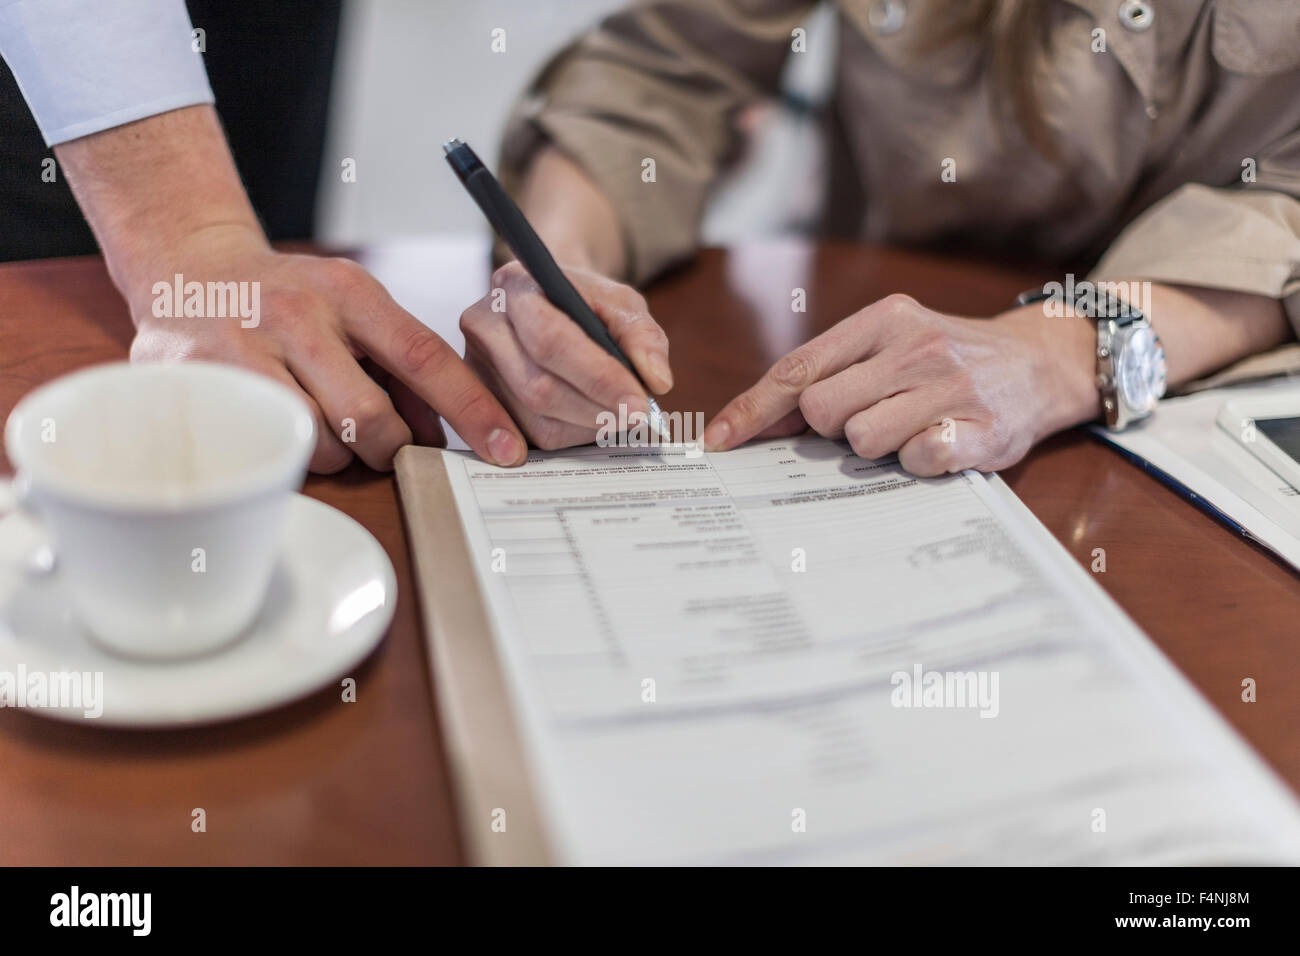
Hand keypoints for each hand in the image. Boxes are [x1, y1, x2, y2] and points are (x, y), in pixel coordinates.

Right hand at [127, 223, 527, 472]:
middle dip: (385, 446)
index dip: (474, 410)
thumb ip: (400, 367)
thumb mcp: (351, 310)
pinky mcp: (202, 380)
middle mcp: (298, 315)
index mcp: (349, 292)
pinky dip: (286, 451)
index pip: (425, 356)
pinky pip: (268, 447)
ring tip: (314, 419)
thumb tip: (439, 434)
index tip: (509, 450)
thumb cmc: (288, 300)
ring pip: (318, 444)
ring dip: (331, 453)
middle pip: (369, 418)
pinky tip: (276, 422)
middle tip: (376, 441)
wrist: (188, 267)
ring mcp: (245, 347)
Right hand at [460, 260, 672, 448]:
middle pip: (539, 387)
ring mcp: (476, 368)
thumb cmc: (584, 302)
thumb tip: (657, 379)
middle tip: (637, 414)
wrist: (547, 303)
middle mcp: (484, 326)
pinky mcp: (482, 402)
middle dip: (597, 408)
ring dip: (587, 425)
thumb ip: (644, 335)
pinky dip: (572, 434)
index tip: (639, 402)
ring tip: (617, 412)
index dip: (598, 377)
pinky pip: (530, 435)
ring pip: (535, 419)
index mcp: (514, 287)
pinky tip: (591, 417)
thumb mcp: (621, 303)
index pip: (551, 339)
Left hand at [702, 293, 1098, 474]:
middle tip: (871, 418)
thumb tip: (747, 422)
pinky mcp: (984, 430)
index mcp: (883, 320)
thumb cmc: (944, 361)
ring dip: (878, 448)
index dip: (753, 409)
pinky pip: (919, 460)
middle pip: (823, 411)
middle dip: (832, 429)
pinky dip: (918, 464)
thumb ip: (827, 374)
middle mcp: (915, 347)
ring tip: (910, 429)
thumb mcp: (888, 345)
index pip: (799, 369)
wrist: (1040, 364)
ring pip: (865, 440)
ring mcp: (952, 387)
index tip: (719, 441)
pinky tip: (937, 444)